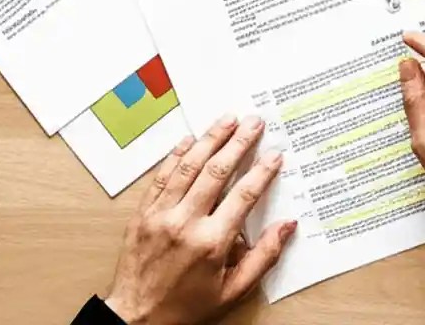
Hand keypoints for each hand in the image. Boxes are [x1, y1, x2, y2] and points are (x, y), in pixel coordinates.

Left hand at [104, 114, 296, 324]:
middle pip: (217, 171)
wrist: (137, 318)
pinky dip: (175, 155)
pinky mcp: (143, 214)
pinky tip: (189, 140)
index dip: (262, 172)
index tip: (275, 155)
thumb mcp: (233, 291)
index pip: (243, 196)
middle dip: (239, 143)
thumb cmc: (186, 308)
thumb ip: (263, 257)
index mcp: (211, 243)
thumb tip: (287, 227)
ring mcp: (161, 215)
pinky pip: (161, 177)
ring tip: (227, 119)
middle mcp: (185, 223)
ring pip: (188, 167)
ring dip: (210, 139)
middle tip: (255, 122)